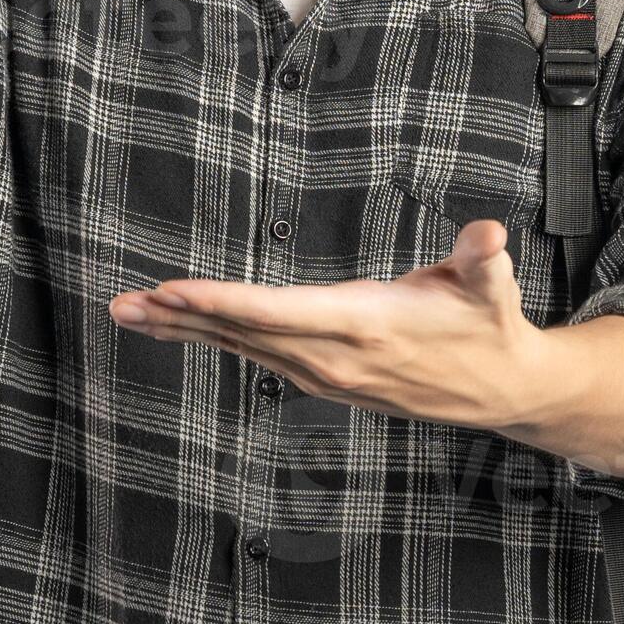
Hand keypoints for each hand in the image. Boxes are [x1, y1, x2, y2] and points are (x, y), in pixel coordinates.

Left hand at [106, 220, 547, 432]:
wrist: (501, 390)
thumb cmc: (489, 323)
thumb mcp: (491, 285)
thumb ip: (483, 256)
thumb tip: (490, 234)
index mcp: (365, 324)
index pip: (278, 312)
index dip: (223, 302)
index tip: (172, 289)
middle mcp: (334, 355)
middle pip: (243, 334)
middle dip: (180, 316)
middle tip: (122, 303)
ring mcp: (324, 373)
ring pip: (241, 346)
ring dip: (184, 329)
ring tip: (129, 311)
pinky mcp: (322, 378)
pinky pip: (255, 355)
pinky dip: (213, 337)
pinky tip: (180, 325)